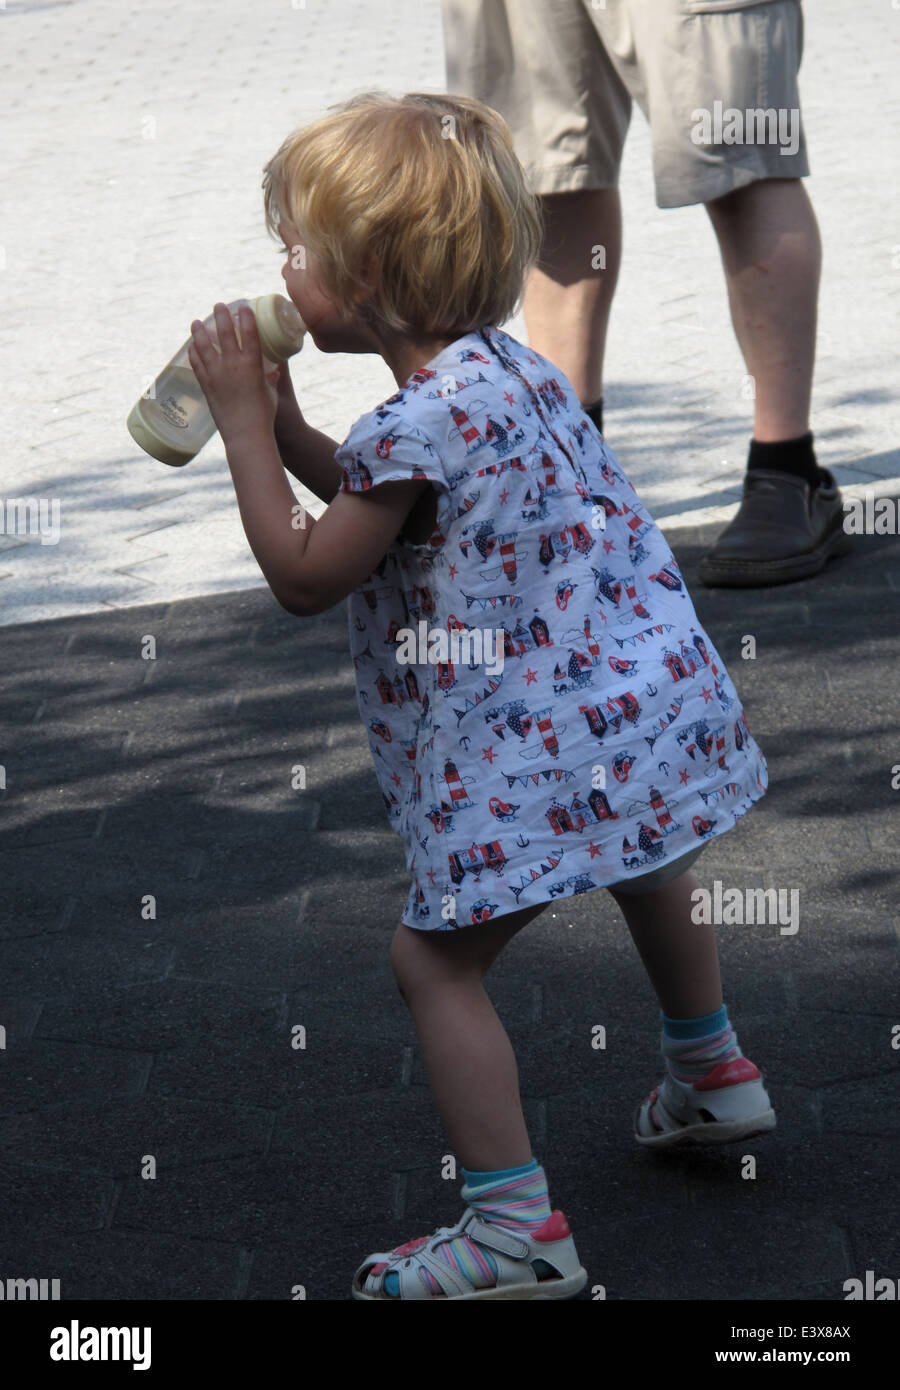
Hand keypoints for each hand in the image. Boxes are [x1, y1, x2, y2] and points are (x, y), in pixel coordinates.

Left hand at [188, 303, 276, 444]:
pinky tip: (192, 347)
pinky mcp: (207, 386)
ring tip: (196, 322)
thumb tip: (273, 370)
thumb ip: (271, 378)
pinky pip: (197, 364)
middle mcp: (232, 366)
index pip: (249, 333)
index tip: (243, 307)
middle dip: (221, 316)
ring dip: (200, 331)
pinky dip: (194, 353)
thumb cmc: (264, 415)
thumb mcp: (272, 392)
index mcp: (252, 365)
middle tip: (218, 306)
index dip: (246, 317)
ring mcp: (217, 375)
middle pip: (225, 333)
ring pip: (204, 346)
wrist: (246, 435)